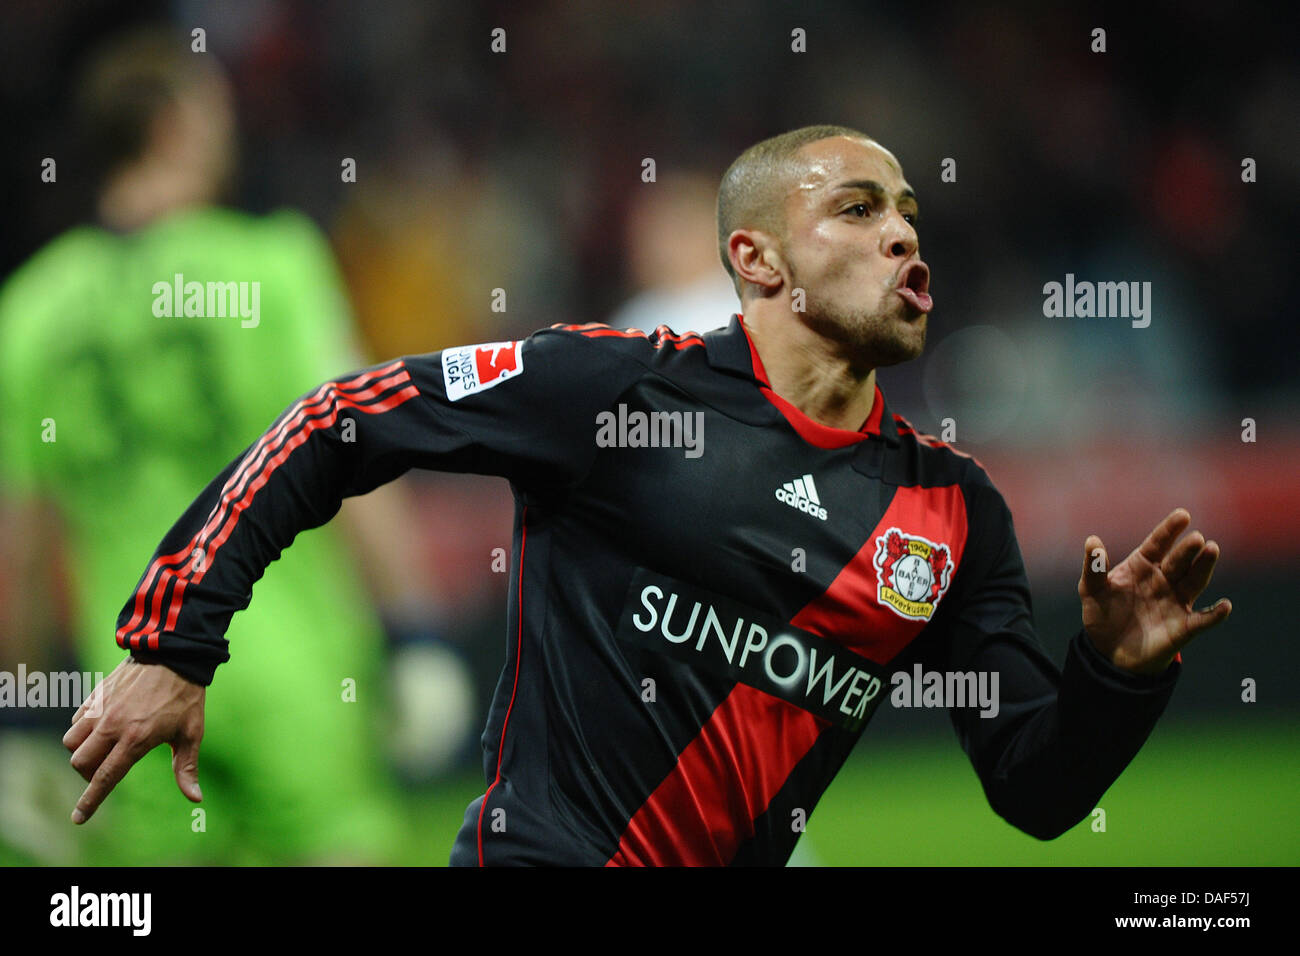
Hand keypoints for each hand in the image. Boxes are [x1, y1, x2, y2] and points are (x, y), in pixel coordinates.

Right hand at [62, 656, 205, 823]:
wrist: (174, 654)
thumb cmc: (186, 697)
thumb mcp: (191, 733)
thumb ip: (186, 767)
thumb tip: (195, 798)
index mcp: (135, 739)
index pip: (105, 777)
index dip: (90, 801)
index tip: (78, 818)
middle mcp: (112, 725)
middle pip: (79, 762)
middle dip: (87, 775)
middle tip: (105, 771)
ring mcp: (100, 708)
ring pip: (71, 741)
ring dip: (81, 751)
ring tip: (103, 749)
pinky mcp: (95, 695)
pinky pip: (76, 720)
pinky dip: (82, 730)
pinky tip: (102, 727)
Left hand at [1078, 508, 1231, 674]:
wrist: (1110, 651)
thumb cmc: (1102, 614)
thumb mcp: (1092, 590)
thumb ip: (1094, 567)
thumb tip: (1092, 541)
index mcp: (1142, 565)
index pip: (1157, 544)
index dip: (1169, 530)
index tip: (1182, 515)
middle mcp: (1164, 579)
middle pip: (1178, 561)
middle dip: (1187, 549)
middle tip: (1197, 538)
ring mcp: (1176, 601)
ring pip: (1194, 581)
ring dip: (1204, 567)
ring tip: (1212, 551)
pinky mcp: (1184, 627)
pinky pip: (1203, 620)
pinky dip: (1215, 614)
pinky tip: (1225, 606)